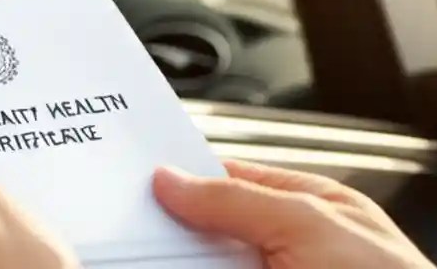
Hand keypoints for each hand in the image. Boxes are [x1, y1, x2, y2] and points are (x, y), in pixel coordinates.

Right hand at [153, 159, 435, 268]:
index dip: (184, 176)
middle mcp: (290, 252)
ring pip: (207, 268)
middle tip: (125, 227)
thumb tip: (174, 180)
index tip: (135, 178)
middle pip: (210, 234)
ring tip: (131, 253)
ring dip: (171, 260)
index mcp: (311, 209)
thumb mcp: (309, 224)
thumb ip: (238, 199)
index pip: (231, 180)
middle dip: (170, 230)